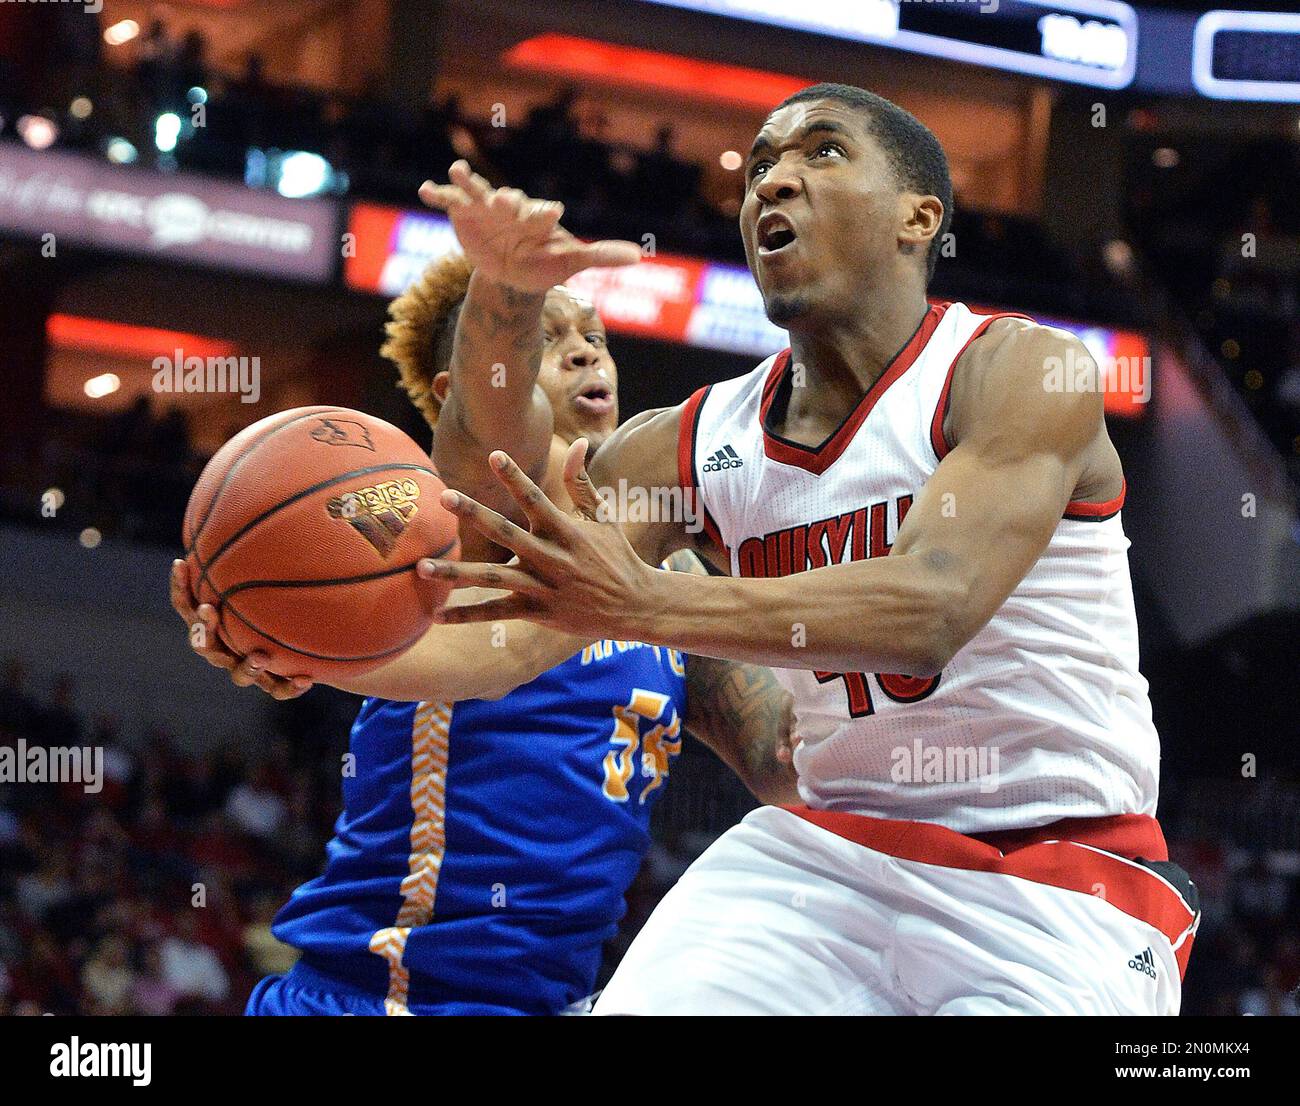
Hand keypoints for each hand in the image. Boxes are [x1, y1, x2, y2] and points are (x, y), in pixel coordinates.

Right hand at [169, 560, 312, 699]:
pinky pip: (278, 690)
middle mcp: (227, 647)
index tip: (182, 563)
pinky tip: (308, 680)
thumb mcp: (269, 578)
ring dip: (246, 665)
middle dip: (204, 629)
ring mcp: (248, 667)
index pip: (188, 605)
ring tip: (259, 656)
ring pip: (239, 674)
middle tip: (209, 610)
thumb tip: (259, 504)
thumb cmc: (279, 603)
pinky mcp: (274, 683)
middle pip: (204, 644)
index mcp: (218, 622)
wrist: (306, 645)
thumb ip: (260, 555)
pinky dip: (289, 687)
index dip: (181, 587)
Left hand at [417, 441, 656, 636]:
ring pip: (494, 578)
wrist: (636, 606)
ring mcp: (543, 587)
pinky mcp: (537, 612)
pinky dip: (468, 615)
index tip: (495, 455)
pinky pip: (497, 613)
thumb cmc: (616, 556)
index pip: (538, 500)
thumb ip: (581, 482)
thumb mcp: (603, 517)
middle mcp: (553, 559)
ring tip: (422, 566)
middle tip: (445, 495)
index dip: (517, 478)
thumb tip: (577, 443)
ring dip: (456, 573)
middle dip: (476, 514)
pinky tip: (438, 615)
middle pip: (508, 534)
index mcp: (567, 532)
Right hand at [418, 161, 640, 291]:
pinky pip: (449, 202)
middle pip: (508, 201)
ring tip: (456, 171)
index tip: (554, 212)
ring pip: (476, 192)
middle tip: (504, 205)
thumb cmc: (543, 263)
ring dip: (467, 182)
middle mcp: (511, 207)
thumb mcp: (570, 262)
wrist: (511, 272)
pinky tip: (425, 190)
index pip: (542, 213)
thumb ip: (600, 256)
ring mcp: (484, 208)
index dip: (546, 213)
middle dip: (506, 202)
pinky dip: (437, 194)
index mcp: (537, 217)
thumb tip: (640, 257)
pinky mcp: (463, 215)